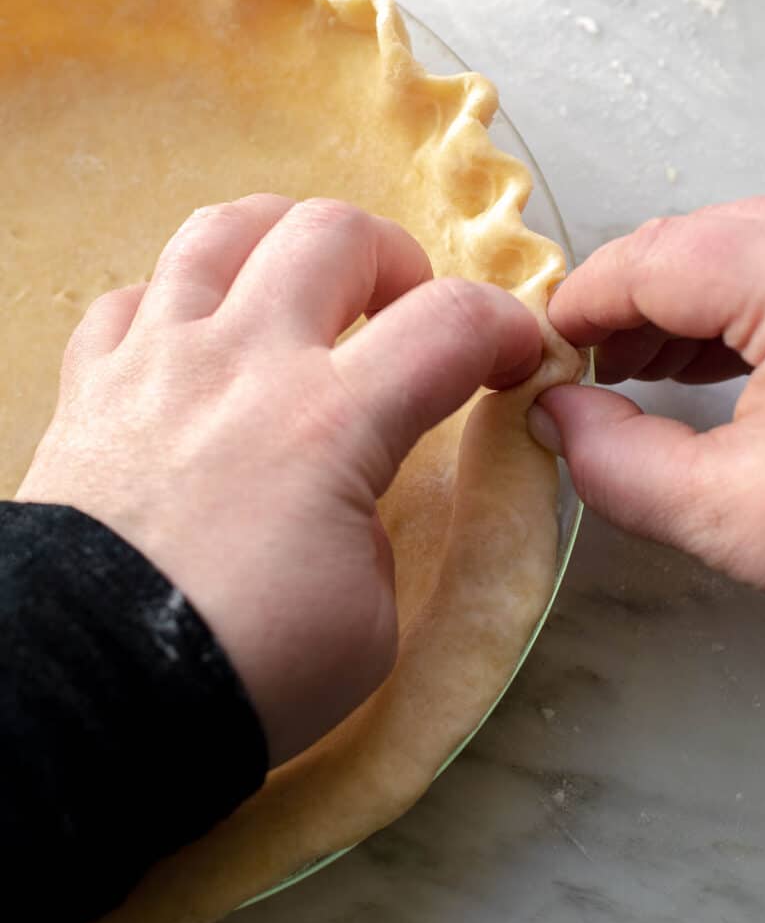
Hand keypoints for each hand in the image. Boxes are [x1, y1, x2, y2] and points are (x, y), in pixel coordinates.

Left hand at [17, 195, 541, 765]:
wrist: (91, 691)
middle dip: (395, 259)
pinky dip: (178, 302)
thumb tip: (348, 490)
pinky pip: (133, 297)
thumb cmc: (241, 668)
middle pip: (333, 233)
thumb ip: (375, 527)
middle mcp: (242, 363)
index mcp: (330, 422)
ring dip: (283, 242)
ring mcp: (157, 362)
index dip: (505, 326)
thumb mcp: (369, 618)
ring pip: (222, 232)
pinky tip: (197, 340)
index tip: (517, 356)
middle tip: (405, 311)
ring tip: (302, 285)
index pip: (449, 325)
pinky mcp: (90, 386)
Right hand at [528, 197, 764, 586]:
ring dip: (674, 305)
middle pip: (692, 240)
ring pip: (733, 247)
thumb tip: (551, 418)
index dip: (580, 304)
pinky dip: (728, 307)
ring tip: (636, 372)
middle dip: (624, 304)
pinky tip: (702, 364)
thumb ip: (620, 464)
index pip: (655, 258)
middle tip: (582, 370)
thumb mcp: (734, 514)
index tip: (538, 353)